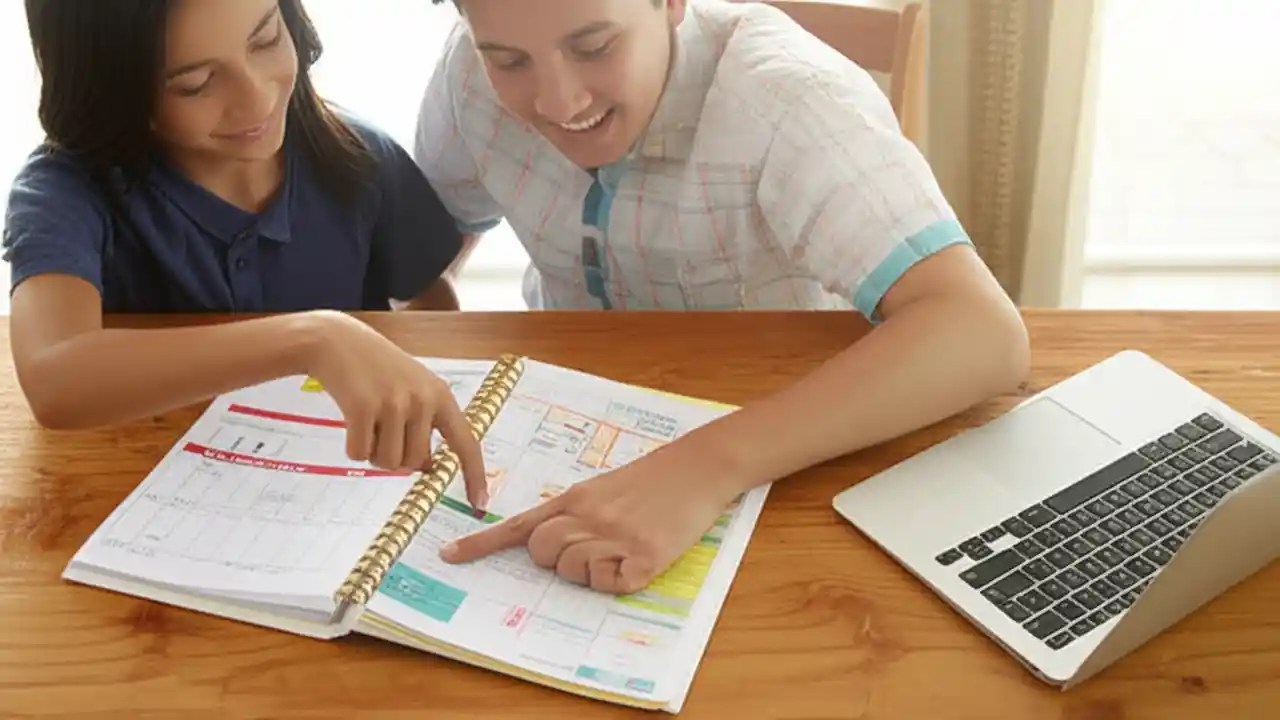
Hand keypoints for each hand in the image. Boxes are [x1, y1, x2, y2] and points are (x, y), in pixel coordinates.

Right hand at [301, 311, 487, 507]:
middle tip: (382, 430)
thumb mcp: (414, 390)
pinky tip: (351, 421)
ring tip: (368, 422)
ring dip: (373, 453)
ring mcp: (393, 403)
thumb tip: (428, 468)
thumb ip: (425, 425)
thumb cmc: (377, 370)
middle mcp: (422, 400)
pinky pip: (359, 455)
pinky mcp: (363, 408)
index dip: (473, 475)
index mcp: (441, 396)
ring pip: (387, 463)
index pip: (466, 443)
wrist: (337, 342)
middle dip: (395, 457)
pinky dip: (352, 447)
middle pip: (414, 463)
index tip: (480, 503)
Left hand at [439, 443, 740, 592]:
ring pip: (574, 572)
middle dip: (558, 560)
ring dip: (593, 571)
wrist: (700, 466)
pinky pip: (612, 585)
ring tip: (622, 547)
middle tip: (592, 547)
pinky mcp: (645, 557)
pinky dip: (621, 579)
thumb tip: (545, 540)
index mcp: (576, 497)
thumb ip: (574, 509)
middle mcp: (589, 515)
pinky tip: (639, 557)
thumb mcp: (604, 486)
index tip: (449, 557)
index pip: (520, 524)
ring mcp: (616, 536)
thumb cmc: (654, 479)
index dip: (483, 543)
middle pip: (543, 554)